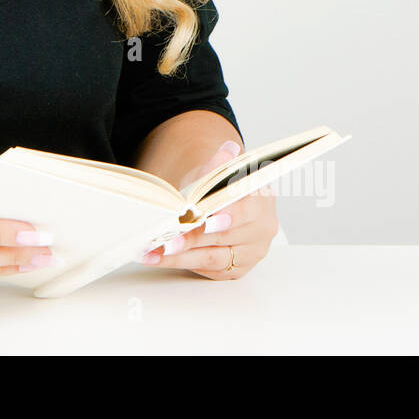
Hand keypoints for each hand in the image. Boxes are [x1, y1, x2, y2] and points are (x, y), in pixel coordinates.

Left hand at [137, 141, 278, 279]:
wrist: (220, 205)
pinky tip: (157, 258)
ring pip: (212, 257)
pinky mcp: (234, 269)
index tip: (206, 220)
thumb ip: (221, 164)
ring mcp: (250, 252)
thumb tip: (228, 149)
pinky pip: (205, 268)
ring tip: (155, 251)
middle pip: (224, 238)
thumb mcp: (217, 173)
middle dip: (193, 239)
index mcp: (262, 202)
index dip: (227, 217)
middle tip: (169, 241)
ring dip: (180, 256)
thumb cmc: (219, 189)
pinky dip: (179, 263)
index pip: (246, 211)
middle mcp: (261, 230)